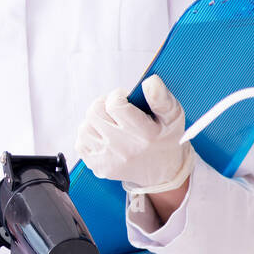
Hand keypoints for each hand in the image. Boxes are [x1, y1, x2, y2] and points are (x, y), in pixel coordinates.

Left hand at [75, 74, 192, 194]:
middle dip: (103, 105)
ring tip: (110, 123)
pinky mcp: (98, 167)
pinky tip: (103, 136)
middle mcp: (123, 147)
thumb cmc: (166, 139)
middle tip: (115, 108)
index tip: (124, 98)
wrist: (163, 172)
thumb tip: (149, 81)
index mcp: (143, 133)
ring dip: (95, 121)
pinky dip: (89, 136)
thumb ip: (161, 98)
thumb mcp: (173, 117)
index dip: (117, 95)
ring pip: (84, 127)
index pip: (115, 105)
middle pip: (94, 112)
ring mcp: (109, 159)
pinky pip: (80, 143)